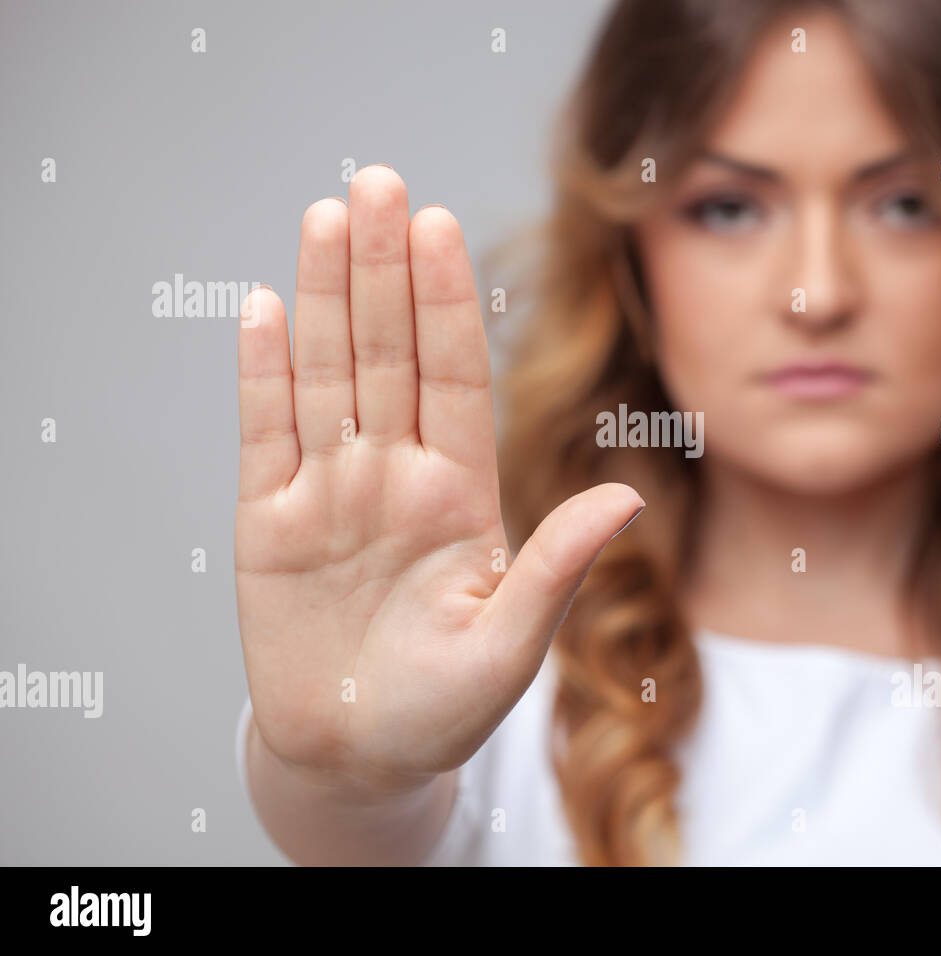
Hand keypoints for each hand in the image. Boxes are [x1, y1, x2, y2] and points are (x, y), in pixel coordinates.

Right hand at [235, 165, 642, 791]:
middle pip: (387, 354)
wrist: (358, 754)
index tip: (441, 227)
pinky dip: (261, 375)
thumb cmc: (443, 709)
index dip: (446, 304)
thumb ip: (555, 568)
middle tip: (378, 182)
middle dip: (382, 271)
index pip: (454, 377)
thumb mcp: (509, 646)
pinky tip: (262, 308)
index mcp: (460, 493)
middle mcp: (396, 474)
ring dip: (321, 297)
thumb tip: (625, 498)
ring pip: (326, 375)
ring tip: (325, 217)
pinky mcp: (269, 521)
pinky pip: (264, 435)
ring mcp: (331, 490)